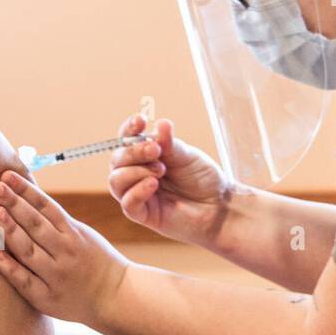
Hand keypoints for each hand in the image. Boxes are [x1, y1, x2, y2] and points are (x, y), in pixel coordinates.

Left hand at [0, 170, 129, 323]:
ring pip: (30, 251)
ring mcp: (56, 275)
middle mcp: (65, 252)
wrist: (116, 297)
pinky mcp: (47, 298)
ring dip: (11, 232)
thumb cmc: (91, 260)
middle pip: (36, 225)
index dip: (25, 190)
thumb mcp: (80, 234)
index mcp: (72, 233)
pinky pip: (27, 283)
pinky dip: (12, 269)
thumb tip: (23, 189)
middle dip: (14, 205)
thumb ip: (53, 218)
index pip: (46, 206)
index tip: (6, 174)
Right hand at [109, 114, 231, 247]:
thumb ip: (170, 144)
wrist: (220, 206)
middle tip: (156, 150)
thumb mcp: (187, 156)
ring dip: (135, 171)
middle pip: (117, 159)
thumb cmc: (203, 179)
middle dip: (134, 151)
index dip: (129, 129)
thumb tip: (160, 124)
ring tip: (161, 170)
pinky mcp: (142, 214)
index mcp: (144, 156)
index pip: (126, 140)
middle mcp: (136, 173)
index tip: (140, 120)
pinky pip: (127, 202)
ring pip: (115, 180)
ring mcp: (137, 193)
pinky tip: (153, 184)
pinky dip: (137, 191)